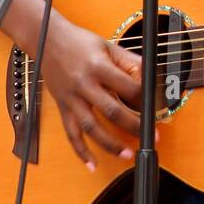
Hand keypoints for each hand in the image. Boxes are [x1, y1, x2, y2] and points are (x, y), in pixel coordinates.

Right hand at [37, 19, 146, 169]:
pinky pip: (71, 133)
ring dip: (109, 144)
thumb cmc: (80, 42)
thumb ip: (130, 62)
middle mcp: (84, 84)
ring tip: (127, 155)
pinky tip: (91, 164)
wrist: (47, 39)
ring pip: (91, 127)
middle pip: (111, 110)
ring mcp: (71, 97)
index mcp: (98, 66)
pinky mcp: (63, 106)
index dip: (144, 99)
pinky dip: (80, 151)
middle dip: (133, 126)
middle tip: (151, 137)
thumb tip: (149, 79)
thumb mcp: (108, 46)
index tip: (156, 108)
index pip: (127, 87)